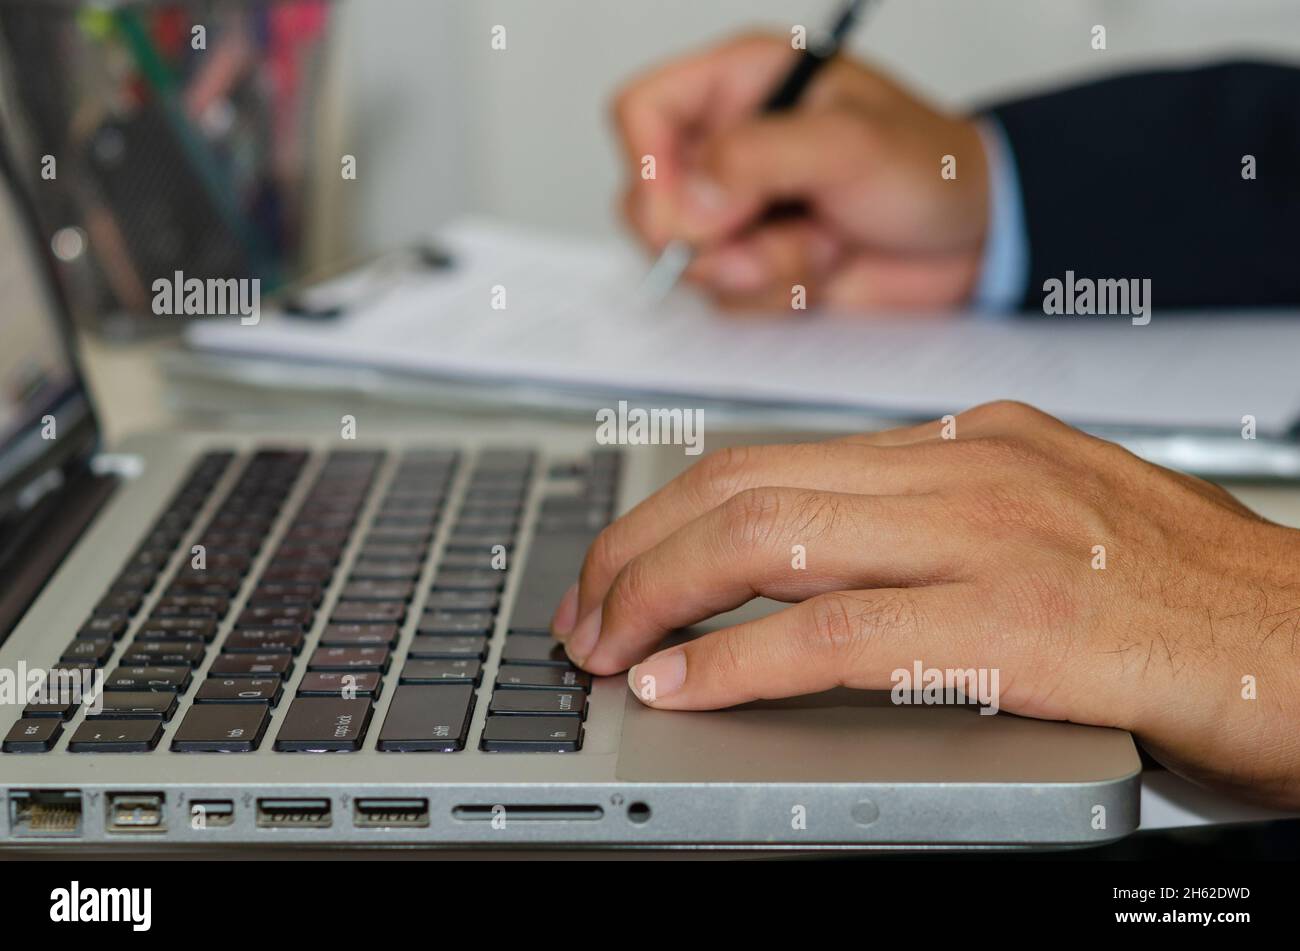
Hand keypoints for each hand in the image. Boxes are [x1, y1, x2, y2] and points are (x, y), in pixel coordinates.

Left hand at [551, 401, 1299, 807]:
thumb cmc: (1184, 596)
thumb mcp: (1043, 525)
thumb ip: (933, 528)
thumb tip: (820, 565)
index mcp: (968, 442)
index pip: (771, 458)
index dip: (670, 515)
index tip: (621, 565)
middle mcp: (968, 467)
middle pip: (743, 486)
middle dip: (637, 552)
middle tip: (583, 613)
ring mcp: (991, 535)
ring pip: (769, 541)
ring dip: (660, 598)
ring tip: (604, 647)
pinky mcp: (1018, 621)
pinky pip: (836, 635)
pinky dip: (739, 663)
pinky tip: (684, 687)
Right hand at [612, 33, 989, 310]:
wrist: (977, 240)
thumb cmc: (934, 167)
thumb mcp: (852, 144)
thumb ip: (759, 159)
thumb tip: (686, 202)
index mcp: (741, 85)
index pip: (641, 113)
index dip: (647, 166)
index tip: (688, 212)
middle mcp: (727, 148)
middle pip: (646, 201)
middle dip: (706, 239)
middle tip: (762, 238)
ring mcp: (737, 214)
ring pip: (686, 262)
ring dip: (755, 270)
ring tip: (820, 246)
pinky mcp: (753, 265)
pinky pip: (724, 299)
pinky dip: (774, 296)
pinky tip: (822, 269)